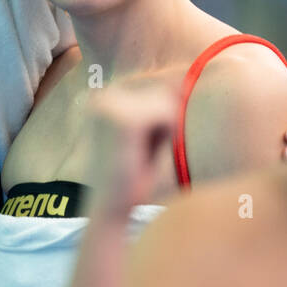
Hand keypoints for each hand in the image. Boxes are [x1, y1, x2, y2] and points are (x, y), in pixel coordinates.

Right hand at [84, 75, 179, 221]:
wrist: (110, 206)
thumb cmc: (131, 175)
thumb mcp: (147, 133)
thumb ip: (161, 105)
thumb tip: (183, 81)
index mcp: (103, 96)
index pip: (157, 92)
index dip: (159, 123)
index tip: (136, 146)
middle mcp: (103, 95)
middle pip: (163, 94)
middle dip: (162, 125)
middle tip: (139, 153)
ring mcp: (110, 105)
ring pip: (168, 104)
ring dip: (165, 132)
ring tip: (141, 154)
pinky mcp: (123, 119)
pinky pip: (168, 115)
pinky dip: (165, 136)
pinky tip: (142, 154)